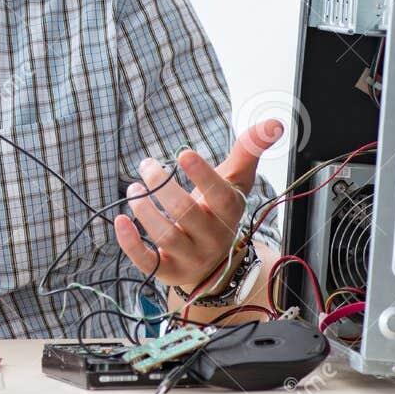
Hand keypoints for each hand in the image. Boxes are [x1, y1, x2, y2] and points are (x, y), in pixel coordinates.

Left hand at [111, 119, 282, 291]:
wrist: (217, 265)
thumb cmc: (219, 212)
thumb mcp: (234, 182)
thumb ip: (248, 151)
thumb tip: (275, 123)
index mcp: (229, 213)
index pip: (221, 196)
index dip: (203, 175)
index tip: (183, 153)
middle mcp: (212, 237)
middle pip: (186, 213)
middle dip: (162, 187)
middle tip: (146, 165)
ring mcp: (190, 256)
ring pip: (167, 236)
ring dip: (145, 210)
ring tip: (134, 189)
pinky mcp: (169, 270)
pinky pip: (149, 262)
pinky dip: (130, 243)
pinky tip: (120, 221)